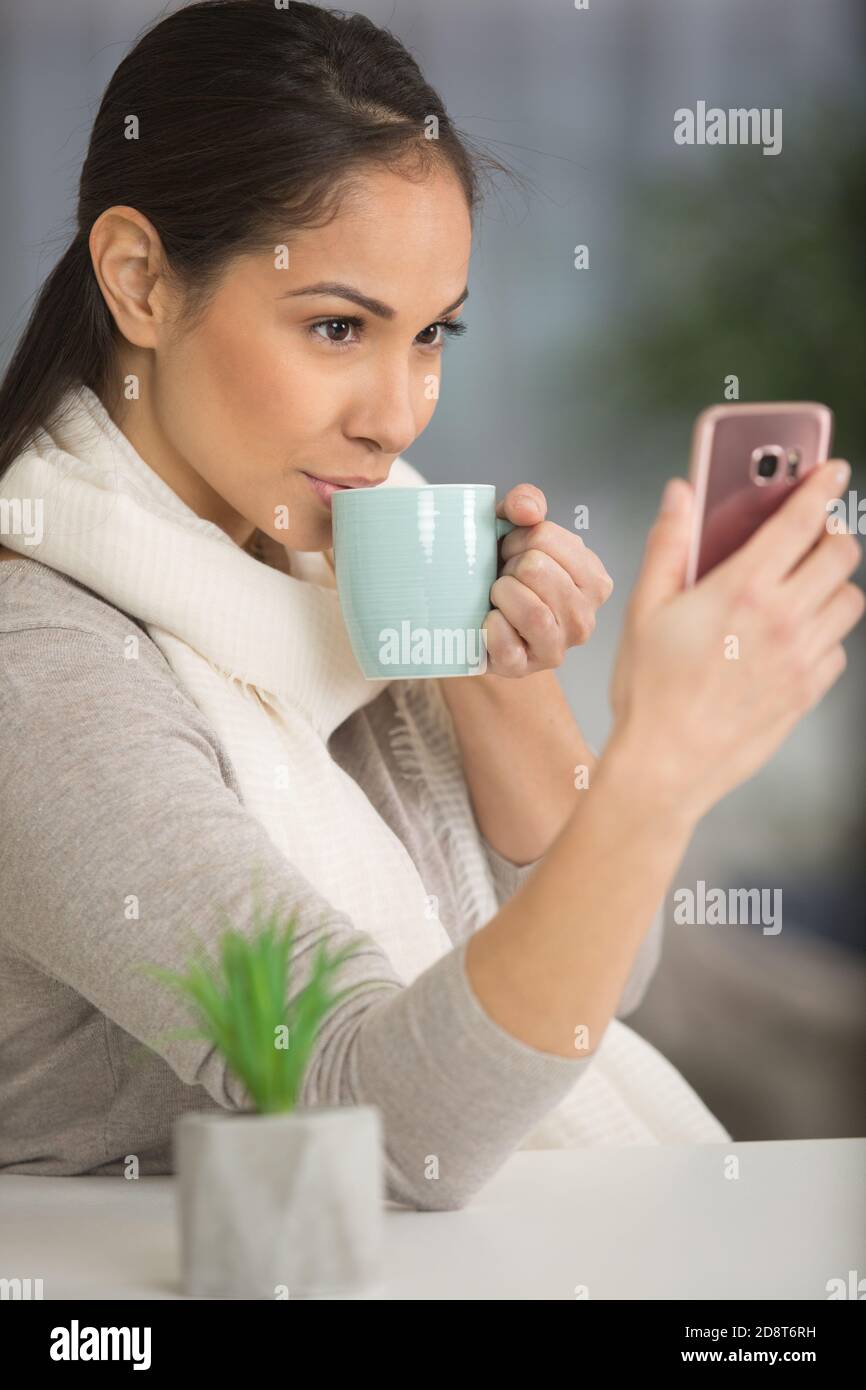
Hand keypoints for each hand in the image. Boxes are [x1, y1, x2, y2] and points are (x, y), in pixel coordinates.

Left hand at [482, 484, 613, 675]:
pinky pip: (506, 643)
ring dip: (500, 593)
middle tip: (503, 575)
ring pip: (530, 610)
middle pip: (535, 569)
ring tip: (496, 595)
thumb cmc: (506, 572)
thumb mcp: (516, 528)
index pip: (546, 537)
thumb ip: (526, 503)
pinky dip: (489, 626)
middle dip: (508, 566)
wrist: (478, 618)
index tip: (512, 550)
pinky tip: (488, 620)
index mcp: (594, 580)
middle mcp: (585, 617)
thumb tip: (527, 509)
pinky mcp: (525, 668)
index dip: (517, 538)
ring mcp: (557, 647)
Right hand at [609, 459, 863, 822]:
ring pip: (850, 599)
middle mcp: (784, 619)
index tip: (832, 471)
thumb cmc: (650, 692)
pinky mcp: (808, 691)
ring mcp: (803, 658)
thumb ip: (669, 545)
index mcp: (744, 588)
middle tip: (811, 536)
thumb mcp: (644, 609)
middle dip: (831, 534)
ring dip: (833, 584)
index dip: (822, 485)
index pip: (802, 518)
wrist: (666, 764)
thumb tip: (681, 496)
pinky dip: (825, 635)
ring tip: (804, 586)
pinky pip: (839, 649)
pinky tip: (793, 637)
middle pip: (841, 553)